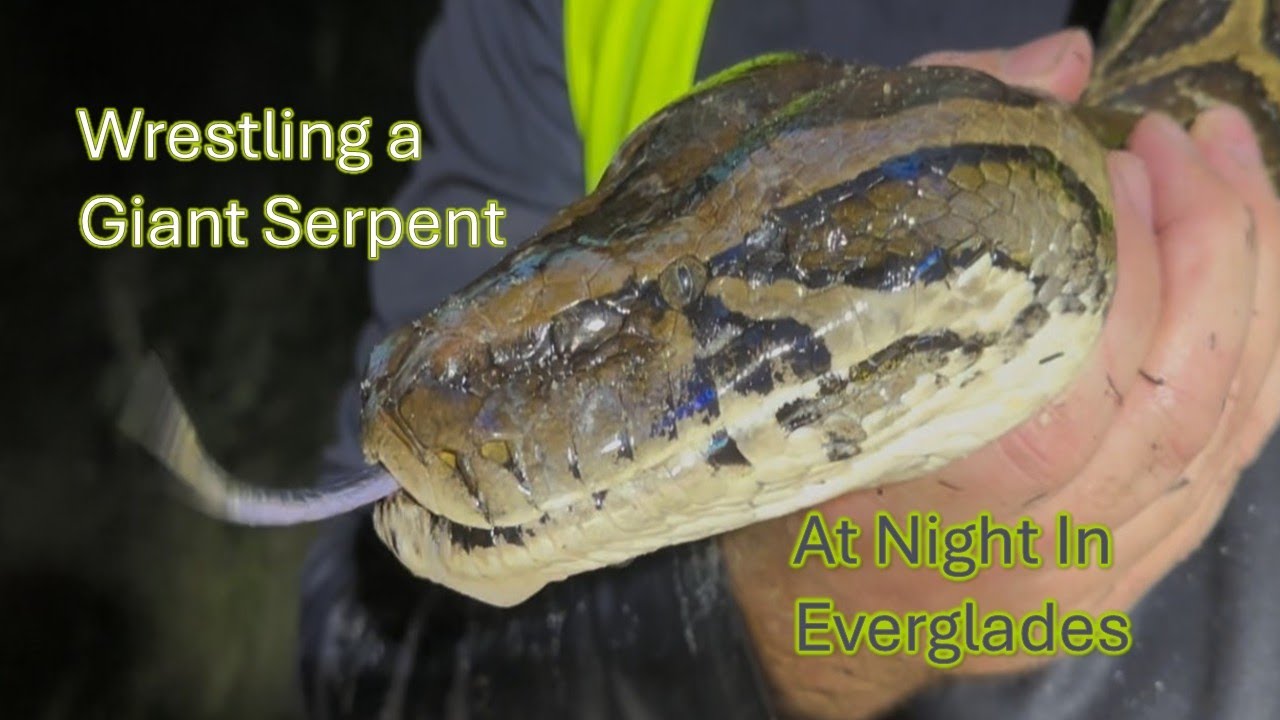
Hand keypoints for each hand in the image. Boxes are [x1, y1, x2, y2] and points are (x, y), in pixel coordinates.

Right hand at [719, 29, 1279, 719]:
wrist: (811, 621)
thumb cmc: (797, 478)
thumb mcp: (822, 349)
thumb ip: (929, 196)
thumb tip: (1053, 74)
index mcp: (948, 501)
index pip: (1082, 379)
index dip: (1126, 257)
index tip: (1113, 158)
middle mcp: (1043, 547)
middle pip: (1184, 393)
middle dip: (1216, 245)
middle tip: (1192, 143)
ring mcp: (1102, 567)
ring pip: (1230, 425)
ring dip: (1257, 286)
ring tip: (1237, 181)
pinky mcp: (1135, 567)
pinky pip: (1231, 459)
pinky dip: (1257, 356)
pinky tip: (1246, 280)